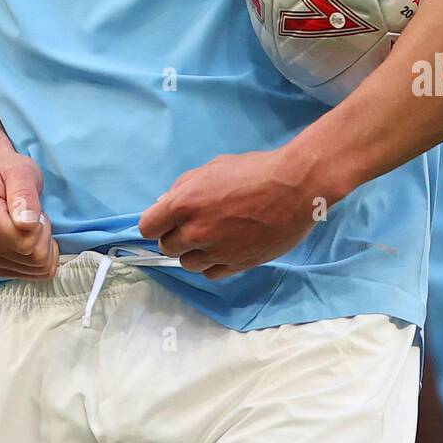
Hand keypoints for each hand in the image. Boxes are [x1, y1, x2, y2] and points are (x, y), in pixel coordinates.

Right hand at [0, 148, 58, 279]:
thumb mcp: (20, 171)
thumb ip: (24, 196)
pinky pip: (26, 274)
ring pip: (32, 269)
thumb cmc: (4, 171)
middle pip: (31, 258)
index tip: (37, 211)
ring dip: (42, 248)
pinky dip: (36, 259)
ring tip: (31, 225)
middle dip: (45, 237)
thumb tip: (27, 224)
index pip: (24, 242)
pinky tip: (28, 238)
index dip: (41, 228)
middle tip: (37, 216)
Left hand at [139, 148, 317, 279]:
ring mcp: (217, 252)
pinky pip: (211, 273)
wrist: (294, 188)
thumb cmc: (254, 171)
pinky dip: (213, 263)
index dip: (156, 223)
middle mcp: (196, 232)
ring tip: (214, 235)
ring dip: (195, 252)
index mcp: (185, 203)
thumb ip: (184, 187)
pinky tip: (226, 248)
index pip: (148, 227)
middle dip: (176, 236)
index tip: (165, 221)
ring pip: (188, 263)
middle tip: (195, 223)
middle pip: (167, 247)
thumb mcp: (212, 168)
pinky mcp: (237, 265)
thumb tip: (165, 203)